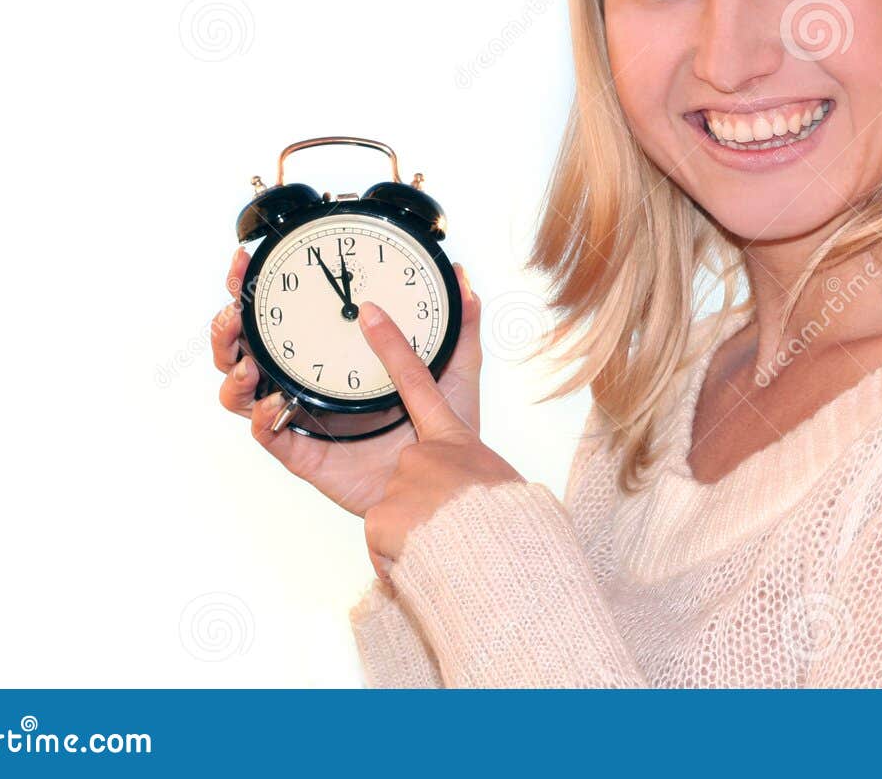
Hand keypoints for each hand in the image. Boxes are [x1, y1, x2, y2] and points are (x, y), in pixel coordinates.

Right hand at [211, 246, 482, 516]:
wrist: (445, 483)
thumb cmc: (445, 428)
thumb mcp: (456, 366)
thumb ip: (460, 322)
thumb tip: (462, 277)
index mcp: (333, 355)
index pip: (283, 317)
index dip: (257, 289)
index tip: (246, 262)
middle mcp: (310, 383)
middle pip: (248, 351)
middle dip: (228, 327)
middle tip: (233, 306)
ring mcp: (303, 418)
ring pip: (244, 394)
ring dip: (235, 373)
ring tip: (246, 360)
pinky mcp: (305, 454)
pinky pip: (270, 436)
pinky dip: (264, 417)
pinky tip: (277, 401)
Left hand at [357, 299, 521, 580]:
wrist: (504, 567)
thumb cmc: (512, 522)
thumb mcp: (497, 468)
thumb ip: (477, 437)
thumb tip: (483, 385)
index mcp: (455, 438)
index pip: (417, 380)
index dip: (392, 345)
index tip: (370, 314)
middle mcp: (423, 454)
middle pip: (407, 469)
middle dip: (422, 498)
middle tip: (453, 522)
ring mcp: (399, 483)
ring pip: (392, 506)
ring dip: (414, 530)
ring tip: (446, 543)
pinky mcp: (380, 517)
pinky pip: (382, 541)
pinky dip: (399, 557)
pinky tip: (425, 560)